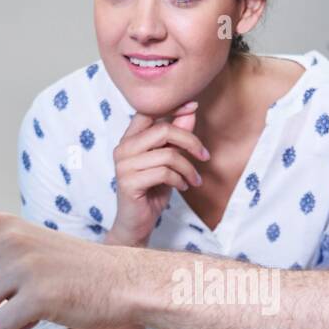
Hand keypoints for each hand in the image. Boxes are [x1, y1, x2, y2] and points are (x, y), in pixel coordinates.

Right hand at [109, 101, 208, 246]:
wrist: (137, 223)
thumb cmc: (152, 190)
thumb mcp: (168, 160)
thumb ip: (176, 136)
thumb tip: (190, 110)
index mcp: (130, 139)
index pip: (148, 112)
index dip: (173, 107)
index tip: (194, 105)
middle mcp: (123, 149)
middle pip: (163, 130)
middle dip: (190, 142)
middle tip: (205, 156)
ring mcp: (124, 166)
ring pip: (168, 155)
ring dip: (188, 169)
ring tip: (195, 180)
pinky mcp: (129, 182)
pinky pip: (164, 173)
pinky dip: (180, 180)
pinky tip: (183, 188)